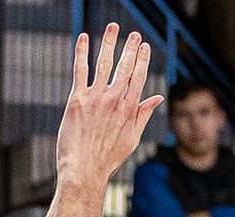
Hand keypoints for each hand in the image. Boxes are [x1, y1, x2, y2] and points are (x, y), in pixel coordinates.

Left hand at [56, 25, 162, 190]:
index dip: (142, 60)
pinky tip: (83, 38)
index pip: (139, 78)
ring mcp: (96, 99)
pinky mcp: (77, 100)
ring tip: (114, 27)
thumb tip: (157, 98)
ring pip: (105, 64)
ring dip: (110, 43)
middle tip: (134, 34)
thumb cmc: (108, 157)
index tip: (145, 46)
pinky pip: (80, 71)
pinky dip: (82, 52)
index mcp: (129, 109)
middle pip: (125, 68)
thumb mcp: (132, 137)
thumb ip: (143, 114)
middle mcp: (114, 101)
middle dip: (131, 48)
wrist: (85, 170)